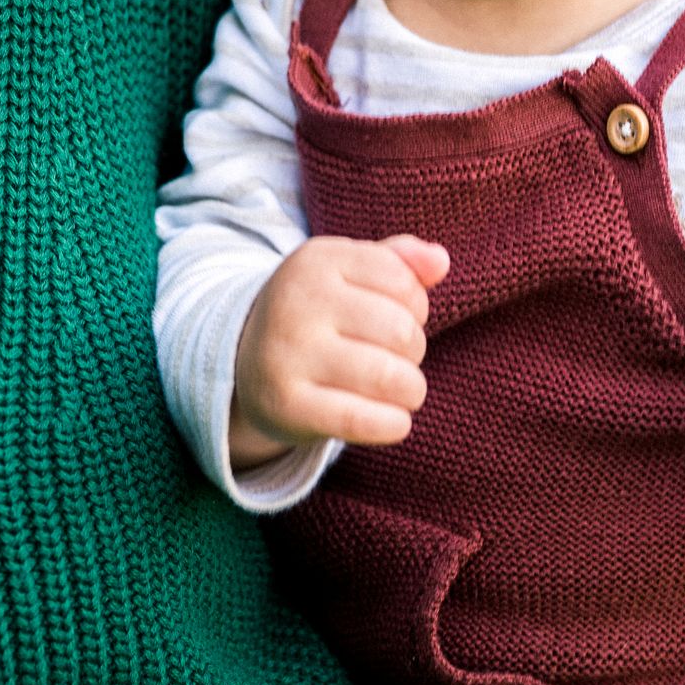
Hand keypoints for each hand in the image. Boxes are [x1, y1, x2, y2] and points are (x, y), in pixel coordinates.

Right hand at [229, 235, 448, 470]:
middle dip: (414, 350)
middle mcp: (298, 301)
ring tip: (402, 390)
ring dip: (411, 390)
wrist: (245, 364)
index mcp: (318, 260)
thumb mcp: (349, 275)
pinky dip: (393, 424)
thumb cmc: (318, 314)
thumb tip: (440, 261)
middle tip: (396, 359)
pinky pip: (361, 421)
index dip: (416, 306)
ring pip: (389, 377)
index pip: (403, 283)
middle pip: (401, 331)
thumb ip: (400, 261)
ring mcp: (288, 353)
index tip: (395, 317)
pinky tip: (394, 421)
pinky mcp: (287, 404)